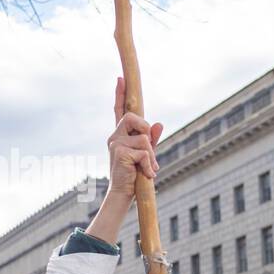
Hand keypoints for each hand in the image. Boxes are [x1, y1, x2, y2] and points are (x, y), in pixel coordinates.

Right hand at [86, 78, 162, 245]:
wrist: (124, 194)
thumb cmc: (134, 175)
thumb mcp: (146, 155)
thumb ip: (151, 139)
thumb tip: (158, 123)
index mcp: (120, 135)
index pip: (119, 110)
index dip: (120, 94)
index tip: (120, 78)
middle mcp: (115, 136)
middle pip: (135, 117)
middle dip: (146, 133)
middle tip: (148, 152)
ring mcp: (115, 143)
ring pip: (144, 138)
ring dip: (151, 156)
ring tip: (147, 169)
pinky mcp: (119, 152)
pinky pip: (144, 151)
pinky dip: (148, 164)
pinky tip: (144, 174)